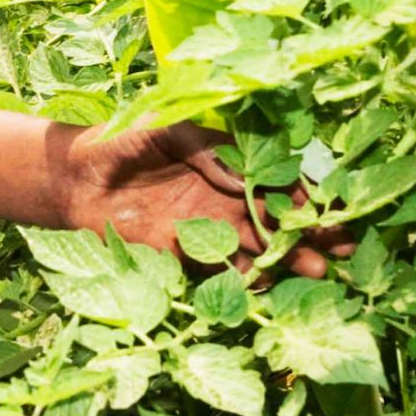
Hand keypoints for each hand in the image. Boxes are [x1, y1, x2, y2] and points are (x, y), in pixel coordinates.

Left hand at [56, 122, 342, 277]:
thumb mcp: (166, 129)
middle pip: (277, 217)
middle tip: (342, 245)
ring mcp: (207, 230)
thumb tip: (240, 179)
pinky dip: (247, 280)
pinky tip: (272, 286)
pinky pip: (223, 272)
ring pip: (259, 248)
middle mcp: (224, 199)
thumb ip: (205, 150)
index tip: (329, 204)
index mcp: (227, 163)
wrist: (72, 178)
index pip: (275, 178)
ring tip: (318, 269)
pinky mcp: (184, 258)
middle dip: (310, 230)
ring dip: (288, 259)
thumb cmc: (119, 141)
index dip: (303, 191)